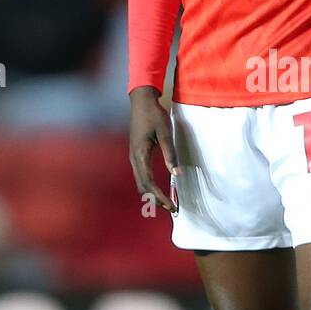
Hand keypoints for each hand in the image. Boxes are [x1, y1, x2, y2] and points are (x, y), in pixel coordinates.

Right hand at [129, 86, 179, 212]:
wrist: (141, 101)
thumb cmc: (154, 114)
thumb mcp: (165, 133)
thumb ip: (170, 154)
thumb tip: (177, 174)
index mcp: (140, 154)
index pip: (149, 183)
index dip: (160, 196)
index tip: (172, 205)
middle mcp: (134, 158)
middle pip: (143, 187)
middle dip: (156, 199)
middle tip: (172, 208)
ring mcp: (133, 157)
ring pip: (140, 182)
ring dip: (152, 194)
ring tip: (167, 201)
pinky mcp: (136, 154)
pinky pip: (141, 175)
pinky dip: (149, 186)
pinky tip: (158, 189)